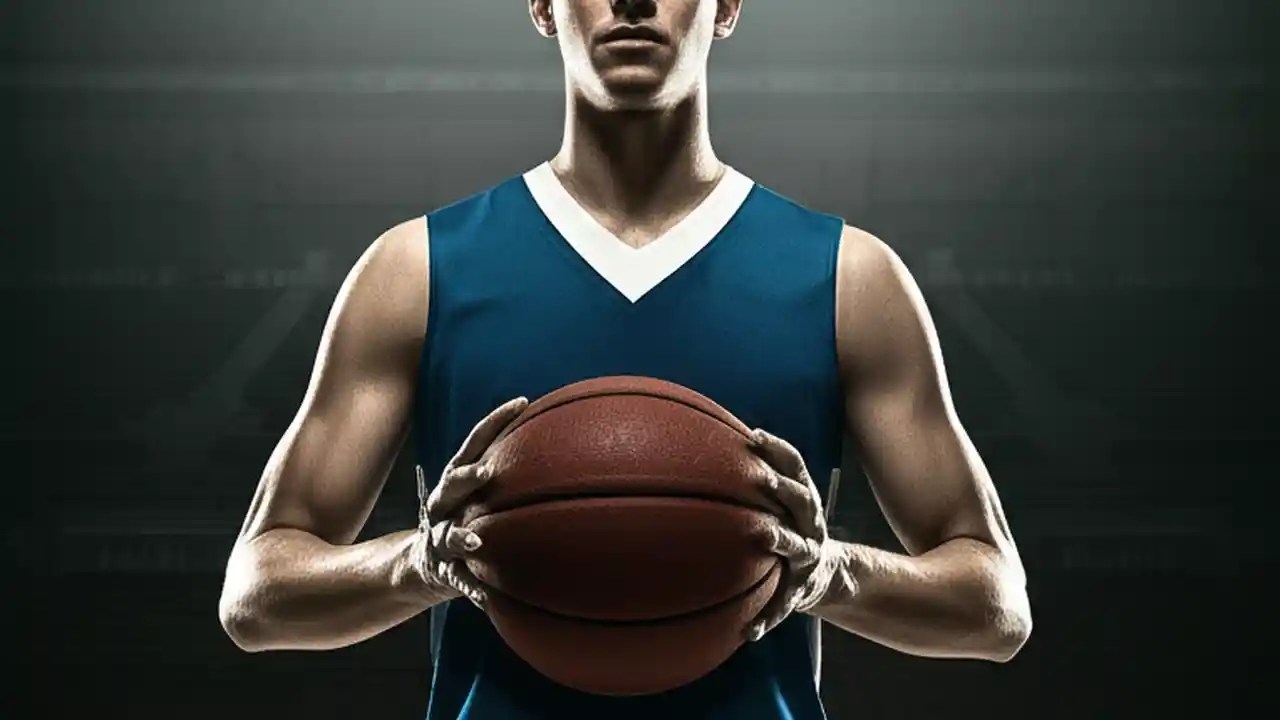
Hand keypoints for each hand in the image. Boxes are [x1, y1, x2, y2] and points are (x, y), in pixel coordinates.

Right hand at [409, 396, 528, 609]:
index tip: (522, 402)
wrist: (425, 565)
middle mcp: (443, 503)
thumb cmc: (468, 519)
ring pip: (447, 534)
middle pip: (451, 482)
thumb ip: (513, 474)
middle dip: (468, 476)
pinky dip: (471, 587)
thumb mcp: (483, 494)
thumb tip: (570, 449)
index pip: (474, 443)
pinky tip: (485, 597)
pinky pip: (457, 578)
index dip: (494, 421)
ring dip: (461, 536)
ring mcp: (438, 536)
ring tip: (477, 539)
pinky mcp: (443, 568)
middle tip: (489, 472)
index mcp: (457, 480)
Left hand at [745, 427, 844, 641]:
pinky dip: (769, 617)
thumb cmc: (788, 530)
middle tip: (762, 479)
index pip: (796, 468)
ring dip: (783, 539)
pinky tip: (751, 631)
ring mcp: (809, 557)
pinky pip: (784, 604)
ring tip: (766, 535)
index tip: (756, 435)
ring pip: (799, 547)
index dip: (779, 450)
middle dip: (784, 488)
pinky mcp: (801, 589)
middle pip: (803, 501)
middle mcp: (811, 525)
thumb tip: (711, 450)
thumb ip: (756, 484)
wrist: (828, 576)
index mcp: (803, 501)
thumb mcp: (780, 507)